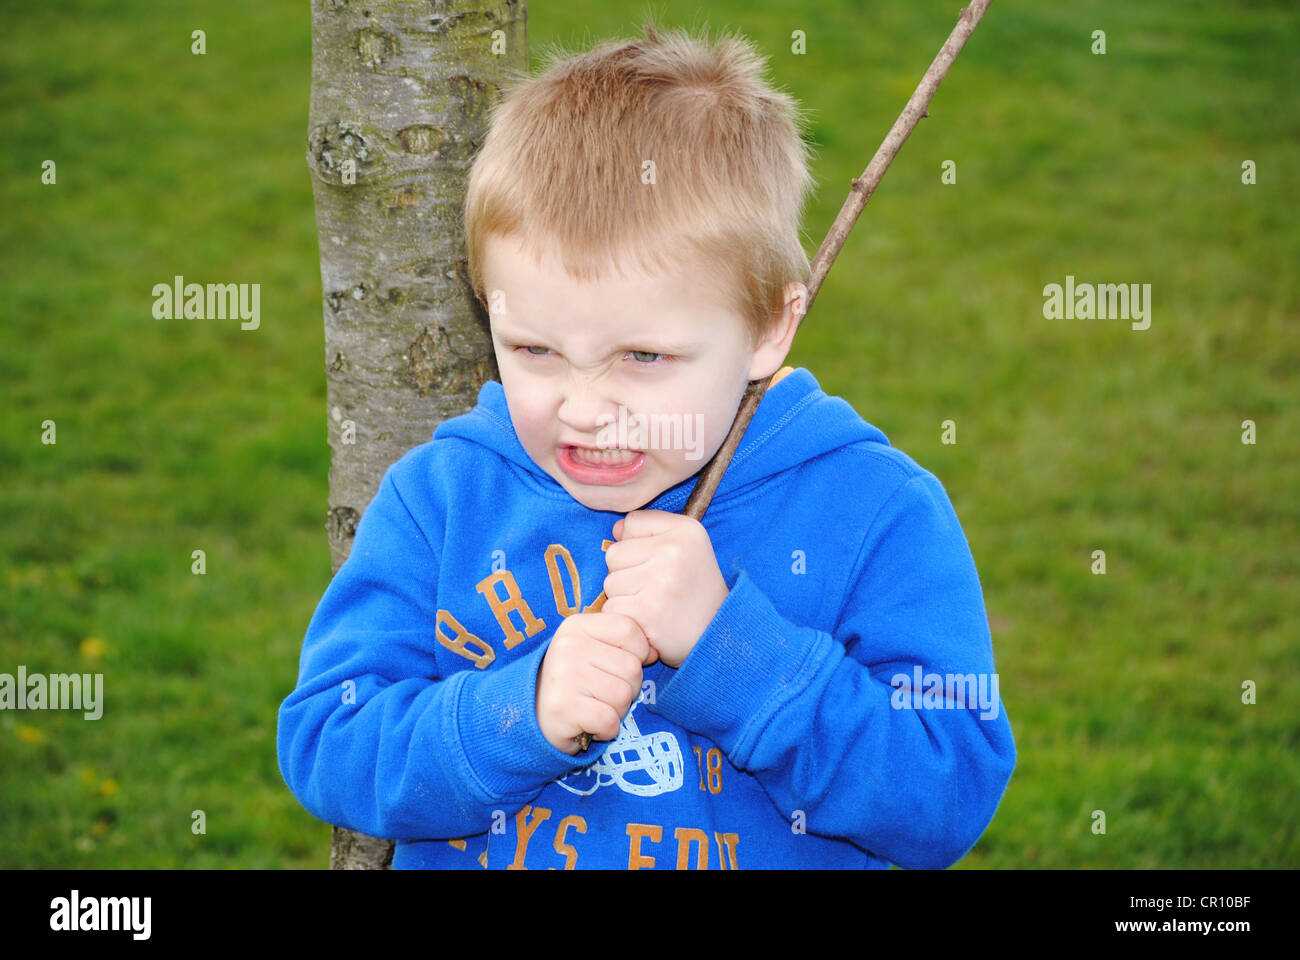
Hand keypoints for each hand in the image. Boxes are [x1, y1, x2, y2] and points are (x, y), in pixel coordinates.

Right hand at [535, 612, 657, 754]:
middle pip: (631, 667)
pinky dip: (606, 729)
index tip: (616, 666)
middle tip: (600, 694)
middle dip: (627, 687)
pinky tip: (589, 725)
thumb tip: (654, 652)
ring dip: (616, 710)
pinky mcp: (563, 709)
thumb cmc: (573, 682)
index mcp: (576, 626)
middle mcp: (567, 647)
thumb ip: (623, 642)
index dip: (637, 653)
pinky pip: (610, 721)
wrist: (532, 717)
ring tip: (594, 707)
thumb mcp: (593, 650)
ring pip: (623, 696)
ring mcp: (563, 677)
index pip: (630, 630)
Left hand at [602, 510, 729, 668]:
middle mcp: (674, 550)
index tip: (662, 563)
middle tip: (657, 588)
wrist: (717, 633)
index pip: (631, 523)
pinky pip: (612, 608)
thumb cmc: (695, 589)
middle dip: (627, 573)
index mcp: (685, 530)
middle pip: (614, 554)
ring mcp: (661, 581)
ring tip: (654, 604)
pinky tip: (648, 621)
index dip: (638, 545)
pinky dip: (625, 618)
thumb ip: (650, 529)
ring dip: (625, 598)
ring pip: (610, 583)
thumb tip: (615, 529)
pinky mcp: (648, 610)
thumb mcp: (687, 546)